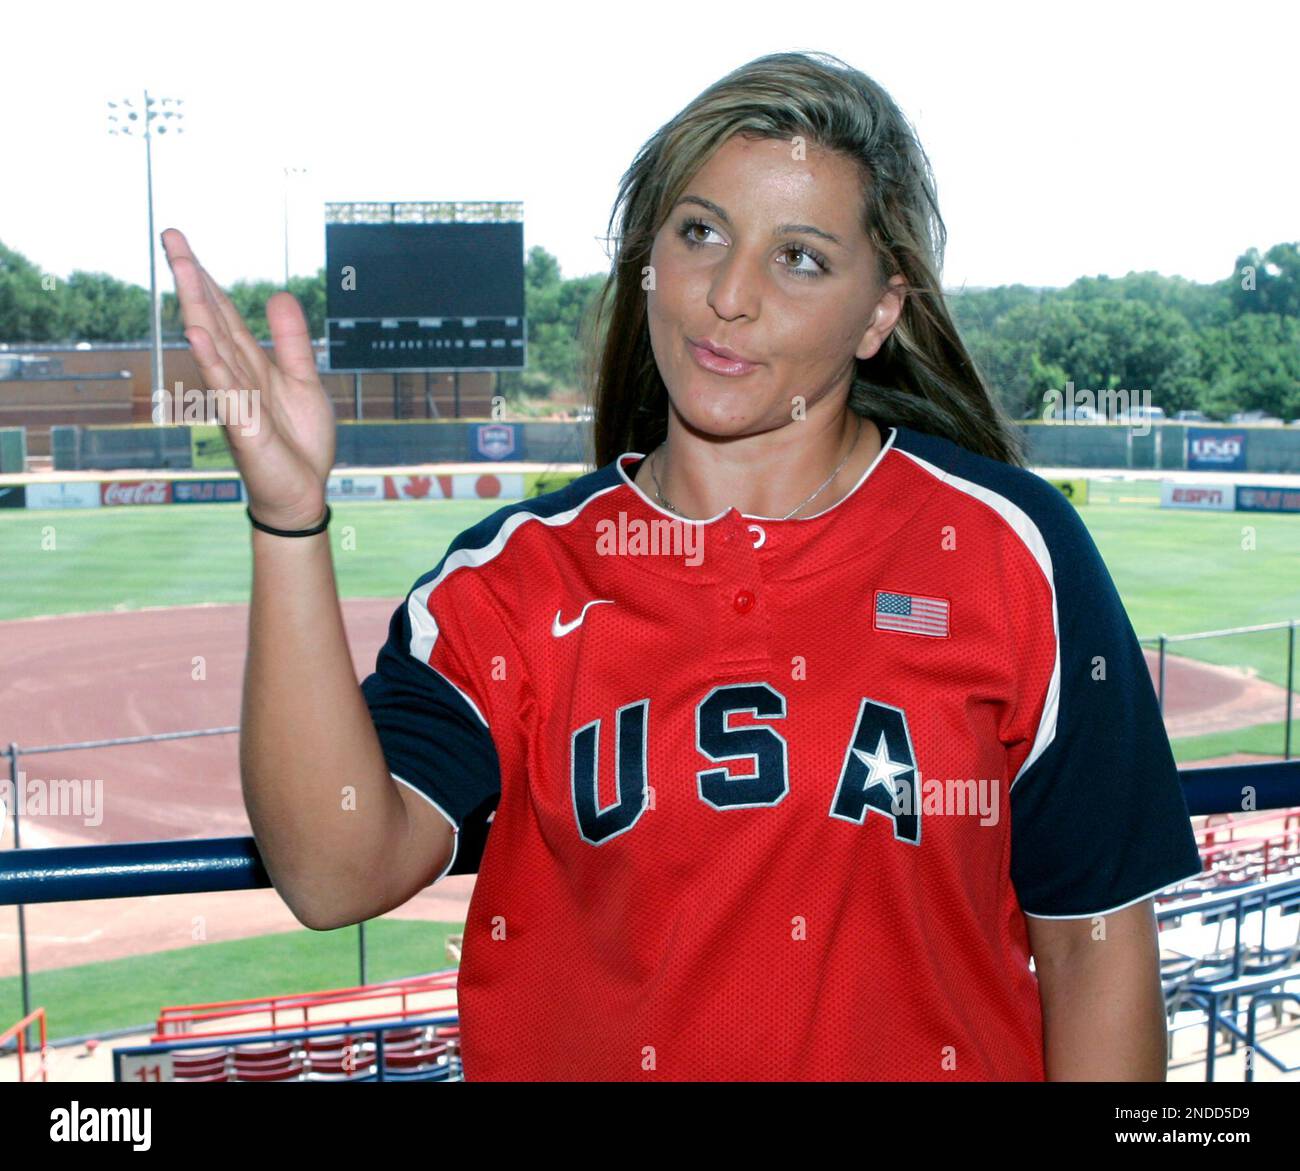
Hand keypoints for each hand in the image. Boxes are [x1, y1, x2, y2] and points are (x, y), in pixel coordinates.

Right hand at [161, 228, 334, 530]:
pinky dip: (212, 362)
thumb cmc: (298, 441)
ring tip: (185, 269)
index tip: (180, 240)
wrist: (303, 491)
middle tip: (170, 237)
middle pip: (211, 319)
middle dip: (193, 279)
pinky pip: (226, 389)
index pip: (223, 312)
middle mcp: (235, 375)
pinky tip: (198, 335)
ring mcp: (235, 399)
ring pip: (214, 346)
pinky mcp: (244, 425)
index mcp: (249, 363)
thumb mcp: (303, 380)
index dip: (205, 276)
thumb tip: (277, 293)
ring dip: (199, 308)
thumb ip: (291, 340)